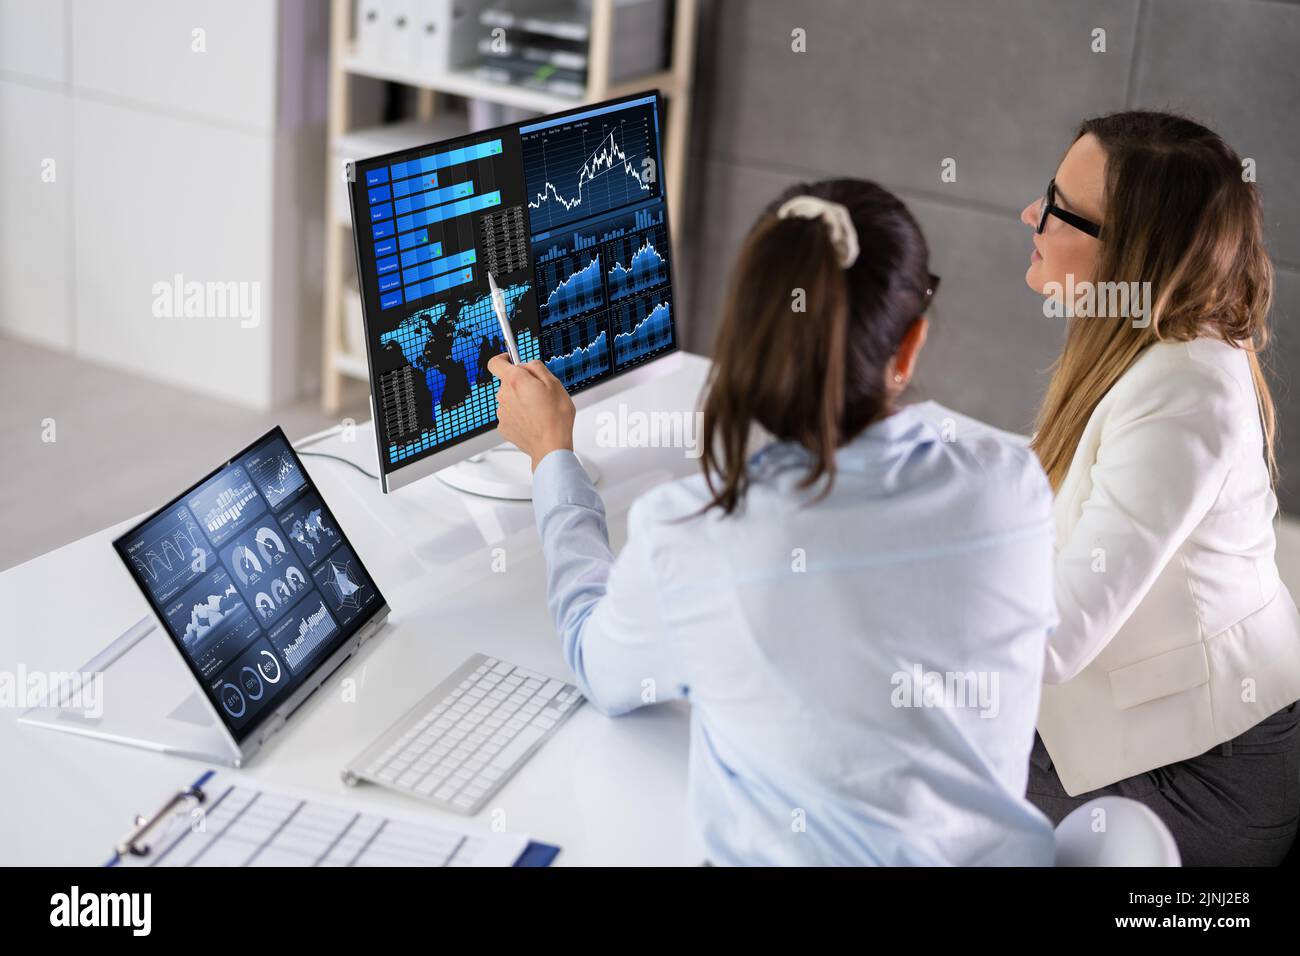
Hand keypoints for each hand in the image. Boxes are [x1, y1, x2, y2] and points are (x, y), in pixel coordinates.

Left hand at [487, 353, 575, 470]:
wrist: (551, 446)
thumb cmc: (555, 417)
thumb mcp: (554, 383)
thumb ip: (537, 367)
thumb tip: (528, 365)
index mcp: (515, 380)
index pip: (495, 362)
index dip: (503, 358)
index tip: (510, 359)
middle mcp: (504, 395)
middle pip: (507, 382)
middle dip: (521, 383)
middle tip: (539, 391)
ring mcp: (502, 412)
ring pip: (509, 399)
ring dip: (520, 400)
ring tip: (538, 410)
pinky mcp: (503, 426)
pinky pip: (510, 414)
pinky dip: (519, 415)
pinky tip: (532, 420)